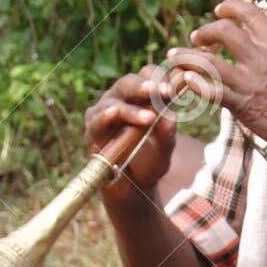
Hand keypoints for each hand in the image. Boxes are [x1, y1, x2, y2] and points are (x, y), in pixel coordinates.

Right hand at [84, 68, 178, 203]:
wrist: (132, 190)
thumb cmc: (150, 163)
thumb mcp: (164, 151)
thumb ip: (168, 134)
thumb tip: (172, 116)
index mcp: (140, 97)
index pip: (147, 76)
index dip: (160, 79)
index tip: (174, 89)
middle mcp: (120, 99)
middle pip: (129, 83)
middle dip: (145, 86)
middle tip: (161, 91)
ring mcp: (103, 112)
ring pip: (114, 102)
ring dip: (131, 109)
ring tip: (148, 117)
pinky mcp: (92, 129)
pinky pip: (97, 120)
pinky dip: (106, 116)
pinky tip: (114, 112)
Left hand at [168, 0, 266, 154]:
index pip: (251, 13)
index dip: (231, 6)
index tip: (219, 10)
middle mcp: (262, 60)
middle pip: (224, 31)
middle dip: (206, 30)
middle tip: (197, 39)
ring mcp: (251, 83)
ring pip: (209, 61)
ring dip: (187, 56)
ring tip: (176, 57)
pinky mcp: (243, 106)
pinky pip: (212, 91)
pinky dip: (195, 84)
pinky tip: (186, 81)